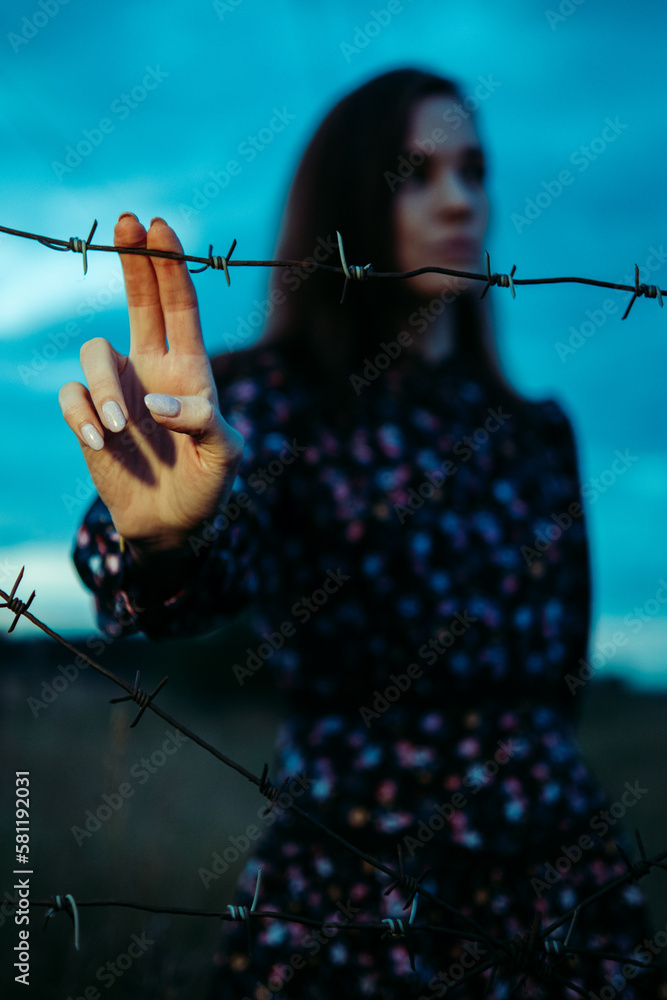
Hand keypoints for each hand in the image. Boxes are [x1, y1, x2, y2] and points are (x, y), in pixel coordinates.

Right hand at [59, 213, 243, 554]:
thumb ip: (204, 423)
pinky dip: (81, 414)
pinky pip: (71, 395)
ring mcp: (118, 390)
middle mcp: (152, 369)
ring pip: (95, 351)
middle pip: (140, 301)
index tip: (160, 227)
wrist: (173, 526)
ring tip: (118, 426)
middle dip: (136, 260)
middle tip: (128, 221)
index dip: (170, 266)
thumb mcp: (225, 457)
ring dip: (103, 385)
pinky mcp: (90, 417)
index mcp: (190, 370)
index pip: (180, 307)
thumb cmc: (207, 486)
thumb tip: (155, 403)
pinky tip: (98, 441)